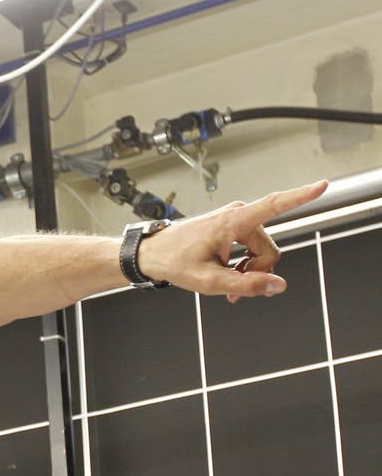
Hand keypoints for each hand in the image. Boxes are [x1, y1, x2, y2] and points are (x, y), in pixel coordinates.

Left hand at [139, 180, 325, 302]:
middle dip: (256, 271)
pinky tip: (227, 276)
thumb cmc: (174, 262)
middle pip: (269, 248)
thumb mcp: (209, 281)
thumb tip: (278, 285)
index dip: (301, 196)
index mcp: (234, 221)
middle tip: (232, 290)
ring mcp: (235, 220)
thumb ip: (246, 284)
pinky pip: (250, 248)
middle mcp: (238, 215)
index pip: (274, 205)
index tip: (323, 184)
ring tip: (226, 285)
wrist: (151, 254)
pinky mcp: (231, 227)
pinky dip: (242, 265)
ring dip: (248, 270)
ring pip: (260, 251)